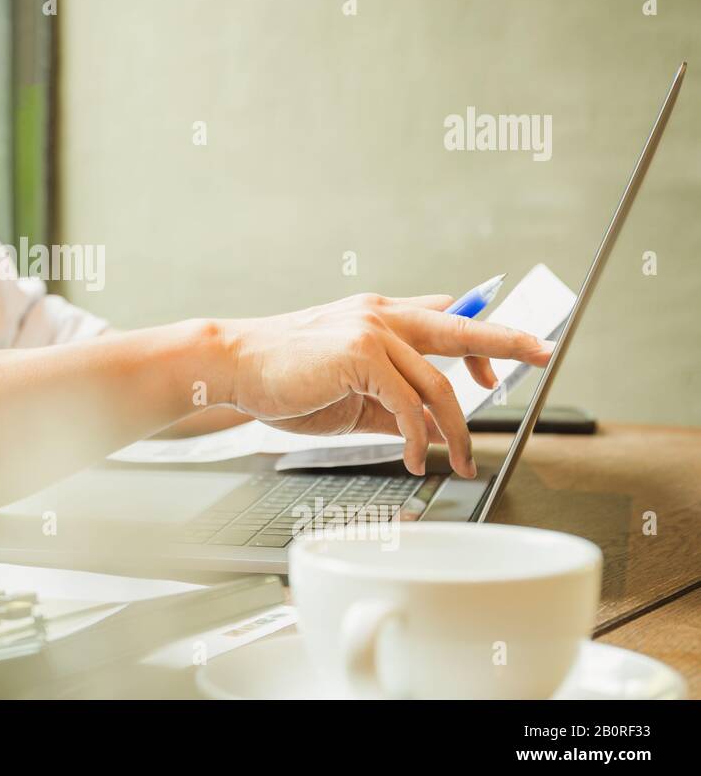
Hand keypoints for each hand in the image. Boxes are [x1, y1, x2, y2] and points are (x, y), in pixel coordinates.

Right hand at [220, 293, 553, 477]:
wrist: (233, 365)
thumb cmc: (280, 377)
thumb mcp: (345, 389)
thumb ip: (385, 401)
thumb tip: (420, 428)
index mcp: (377, 315)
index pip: (444, 317)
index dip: (480, 339)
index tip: (502, 364)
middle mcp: (380, 314)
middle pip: (460, 326)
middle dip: (507, 341)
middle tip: (543, 353)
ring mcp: (371, 329)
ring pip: (438, 381)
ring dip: (455, 429)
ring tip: (459, 461)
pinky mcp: (360, 354)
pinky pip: (408, 402)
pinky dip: (418, 436)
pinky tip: (413, 456)